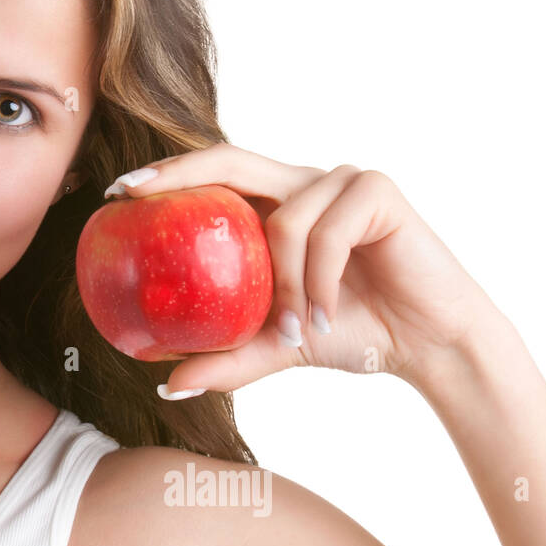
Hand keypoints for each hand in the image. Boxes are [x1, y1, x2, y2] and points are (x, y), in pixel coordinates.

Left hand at [103, 143, 495, 394]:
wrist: (429, 345)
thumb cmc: (352, 333)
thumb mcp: (277, 347)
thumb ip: (226, 358)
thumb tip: (167, 385)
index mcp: (277, 205)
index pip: (213, 175)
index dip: (166, 176)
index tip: (115, 195)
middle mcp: (304, 182)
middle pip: (231, 160)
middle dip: (179, 173)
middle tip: (133, 195)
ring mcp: (342, 181)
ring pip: (284, 219)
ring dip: (281, 284)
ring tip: (291, 331)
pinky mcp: (378, 191)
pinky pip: (327, 232)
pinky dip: (318, 280)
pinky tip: (324, 317)